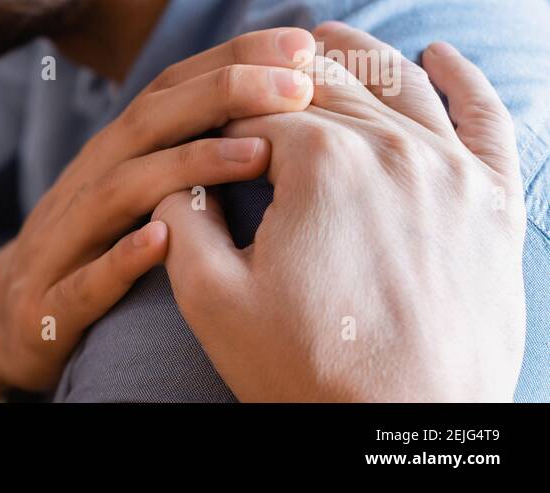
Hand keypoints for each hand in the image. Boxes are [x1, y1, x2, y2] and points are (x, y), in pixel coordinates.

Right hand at [0, 28, 317, 389]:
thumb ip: (181, 154)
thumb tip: (269, 105)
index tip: (301, 47)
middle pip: (149, 124)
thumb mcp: (130, 195)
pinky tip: (164, 240)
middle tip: (297, 83)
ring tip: (256, 153)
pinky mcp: (48, 307)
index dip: (231, 61)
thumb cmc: (90, 255)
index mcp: (111, 158)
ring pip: (120, 192)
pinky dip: (124, 259)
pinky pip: (87, 281)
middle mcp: (83, 187)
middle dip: (224, 93)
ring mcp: (60, 246)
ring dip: (188, 167)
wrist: (2, 324)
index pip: (170, 91)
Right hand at [153, 22, 525, 400]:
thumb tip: (177, 181)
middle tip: (257, 74)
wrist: (404, 433)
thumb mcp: (212, 300)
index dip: (225, 108)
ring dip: (357, 56)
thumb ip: (184, 223)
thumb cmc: (306, 371)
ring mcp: (454, 171)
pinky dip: (461, 78)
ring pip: (401, 83)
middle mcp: (395, 149)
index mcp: (323, 165)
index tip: (208, 121)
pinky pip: (487, 116)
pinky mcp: (494, 202)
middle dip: (285, 73)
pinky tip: (437, 57)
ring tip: (324, 44)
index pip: (262, 107)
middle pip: (331, 83)